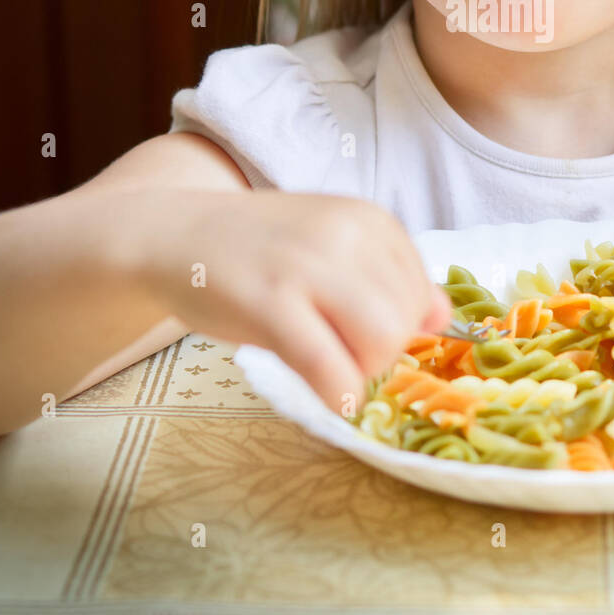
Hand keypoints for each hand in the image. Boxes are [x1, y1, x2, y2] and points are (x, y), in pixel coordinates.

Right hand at [136, 190, 453, 416]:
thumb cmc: (256, 248)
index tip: (359, 331)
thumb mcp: (330, 247)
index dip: (401, 326)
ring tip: (329, 364)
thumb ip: (386, 277)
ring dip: (363, 371)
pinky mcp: (269, 304)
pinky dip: (339, 394)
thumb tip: (442, 317)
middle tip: (341, 352)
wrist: (171, 234)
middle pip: (406, 321)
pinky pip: (330, 368)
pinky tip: (328, 396)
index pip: (422, 291)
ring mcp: (307, 266)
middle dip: (383, 352)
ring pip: (381, 343)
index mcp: (367, 218)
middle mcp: (345, 234)